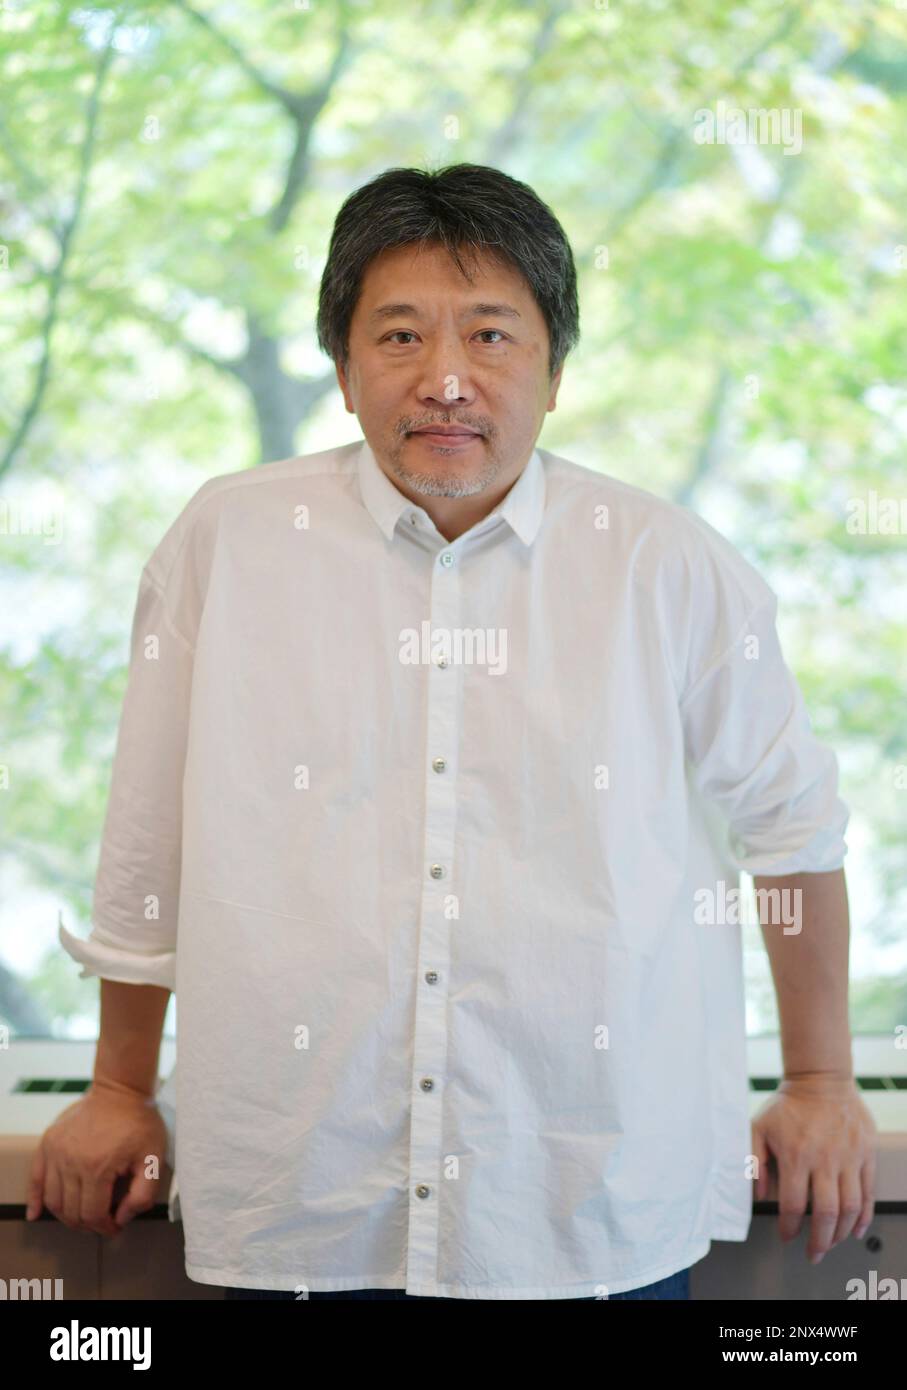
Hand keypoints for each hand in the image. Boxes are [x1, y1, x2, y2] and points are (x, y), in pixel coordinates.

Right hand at [25, 1078, 169, 1236]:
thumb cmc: (140, 1123)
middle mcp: (71, 1161)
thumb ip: (142, 1195)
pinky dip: (34, 1199)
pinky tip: (35, 1214)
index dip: (105, 1228)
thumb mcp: (154, 1158)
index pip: (93, 1215)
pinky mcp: (48, 1142)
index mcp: (98, 1168)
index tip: (116, 1226)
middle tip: (102, 1222)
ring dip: (67, 1216)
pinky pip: (35, 1178)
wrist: (121, 1090)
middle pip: (72, 1212)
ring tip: (83, 1217)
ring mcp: (56, 1151)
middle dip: (88, 1225)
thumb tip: (121, 1218)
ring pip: (53, 1200)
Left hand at [751, 1074, 876, 1263]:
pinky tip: (855, 1229)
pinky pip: (868, 1192)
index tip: (786, 1236)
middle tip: (813, 1253)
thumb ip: (754, 1161)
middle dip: (818, 1241)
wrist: (821, 1079)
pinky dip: (863, 1216)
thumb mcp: (759, 1127)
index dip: (788, 1227)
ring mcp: (849, 1158)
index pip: (792, 1204)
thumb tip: (758, 1195)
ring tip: (830, 1242)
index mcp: (795, 1155)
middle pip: (825, 1213)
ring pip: (849, 1208)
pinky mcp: (866, 1154)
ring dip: (840, 1232)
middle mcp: (824, 1160)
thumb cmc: (788, 1104)